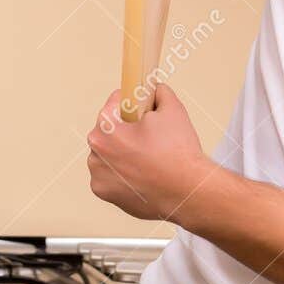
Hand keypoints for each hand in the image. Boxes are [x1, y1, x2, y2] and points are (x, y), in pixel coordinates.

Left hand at [86, 85, 211, 221]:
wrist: (187, 193)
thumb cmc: (179, 154)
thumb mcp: (173, 109)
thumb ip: (159, 92)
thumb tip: (155, 90)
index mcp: (107, 125)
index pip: (115, 102)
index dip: (133, 102)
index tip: (142, 108)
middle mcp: (95, 148)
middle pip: (109, 129)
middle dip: (126, 129)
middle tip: (150, 136)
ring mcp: (97, 172)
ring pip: (108, 153)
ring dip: (122, 152)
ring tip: (147, 158)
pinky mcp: (103, 191)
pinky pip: (110, 175)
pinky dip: (122, 174)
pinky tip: (141, 174)